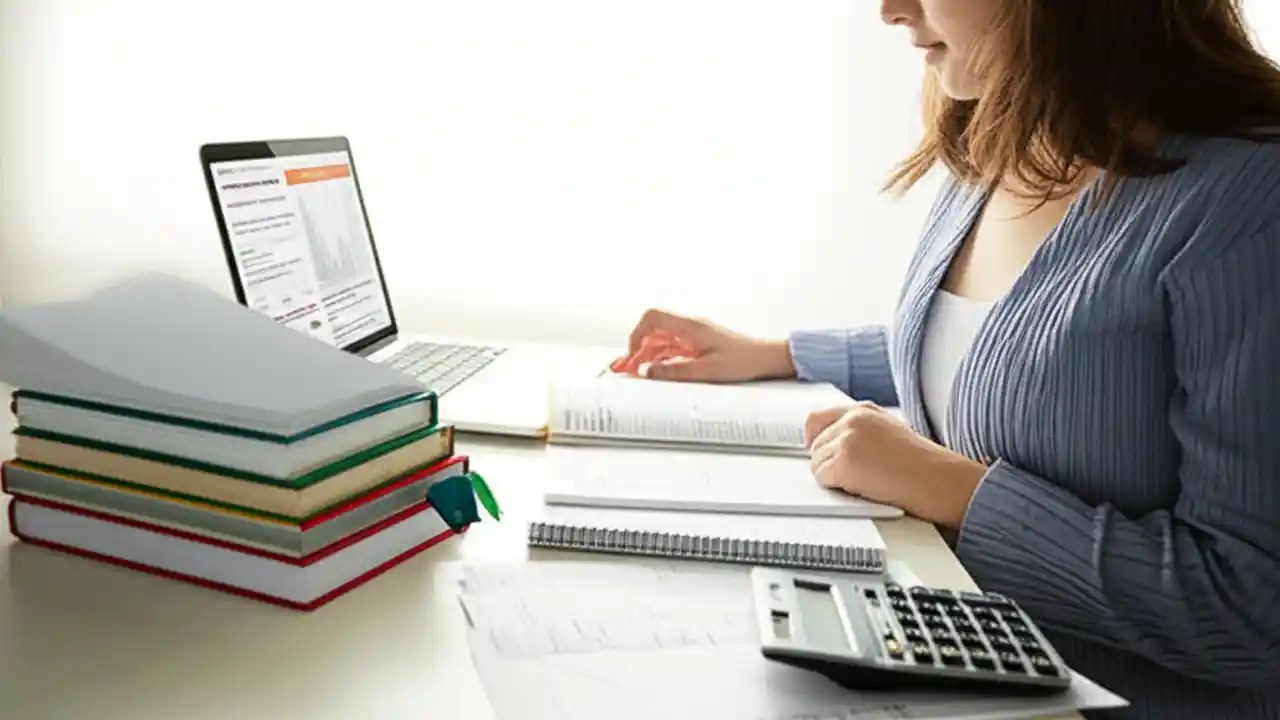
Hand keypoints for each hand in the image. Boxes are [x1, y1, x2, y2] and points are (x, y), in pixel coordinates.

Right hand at [610, 308, 796, 382]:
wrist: (767, 358)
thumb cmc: (743, 361)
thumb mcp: (707, 371)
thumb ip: (675, 371)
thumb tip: (647, 372)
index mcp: (690, 326)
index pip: (652, 318)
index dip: (636, 334)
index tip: (633, 356)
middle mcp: (689, 327)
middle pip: (652, 330)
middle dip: (635, 349)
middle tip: (624, 370)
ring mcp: (693, 336)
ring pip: (660, 341)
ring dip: (645, 356)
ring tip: (633, 374)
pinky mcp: (698, 345)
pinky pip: (672, 349)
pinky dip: (659, 359)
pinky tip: (654, 373)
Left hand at [804, 402, 987, 528]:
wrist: (940, 480)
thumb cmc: (923, 467)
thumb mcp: (887, 435)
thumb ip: (858, 434)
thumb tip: (829, 447)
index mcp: (864, 410)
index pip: (817, 420)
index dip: (814, 440)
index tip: (813, 451)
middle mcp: (853, 419)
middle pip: (815, 445)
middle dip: (828, 463)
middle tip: (856, 476)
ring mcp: (848, 438)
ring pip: (816, 464)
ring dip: (834, 478)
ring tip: (866, 481)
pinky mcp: (845, 461)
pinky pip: (822, 479)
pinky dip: (837, 489)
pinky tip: (863, 488)